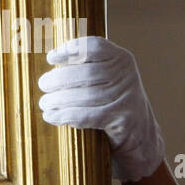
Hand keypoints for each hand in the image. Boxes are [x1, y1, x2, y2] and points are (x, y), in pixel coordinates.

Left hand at [37, 36, 164, 182]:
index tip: (51, 57)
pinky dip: (65, 116)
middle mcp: (127, 75)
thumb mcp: (108, 80)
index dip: (70, 49)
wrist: (141, 138)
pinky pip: (88, 116)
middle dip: (59, 78)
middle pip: (86, 72)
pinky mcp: (123, 120)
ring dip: (58, 100)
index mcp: (122, 59)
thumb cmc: (113, 105)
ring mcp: (127, 98)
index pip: (95, 46)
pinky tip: (52, 117)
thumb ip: (87, 67)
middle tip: (43, 85)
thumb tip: (52, 59)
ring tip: (44, 103)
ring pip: (85, 95)